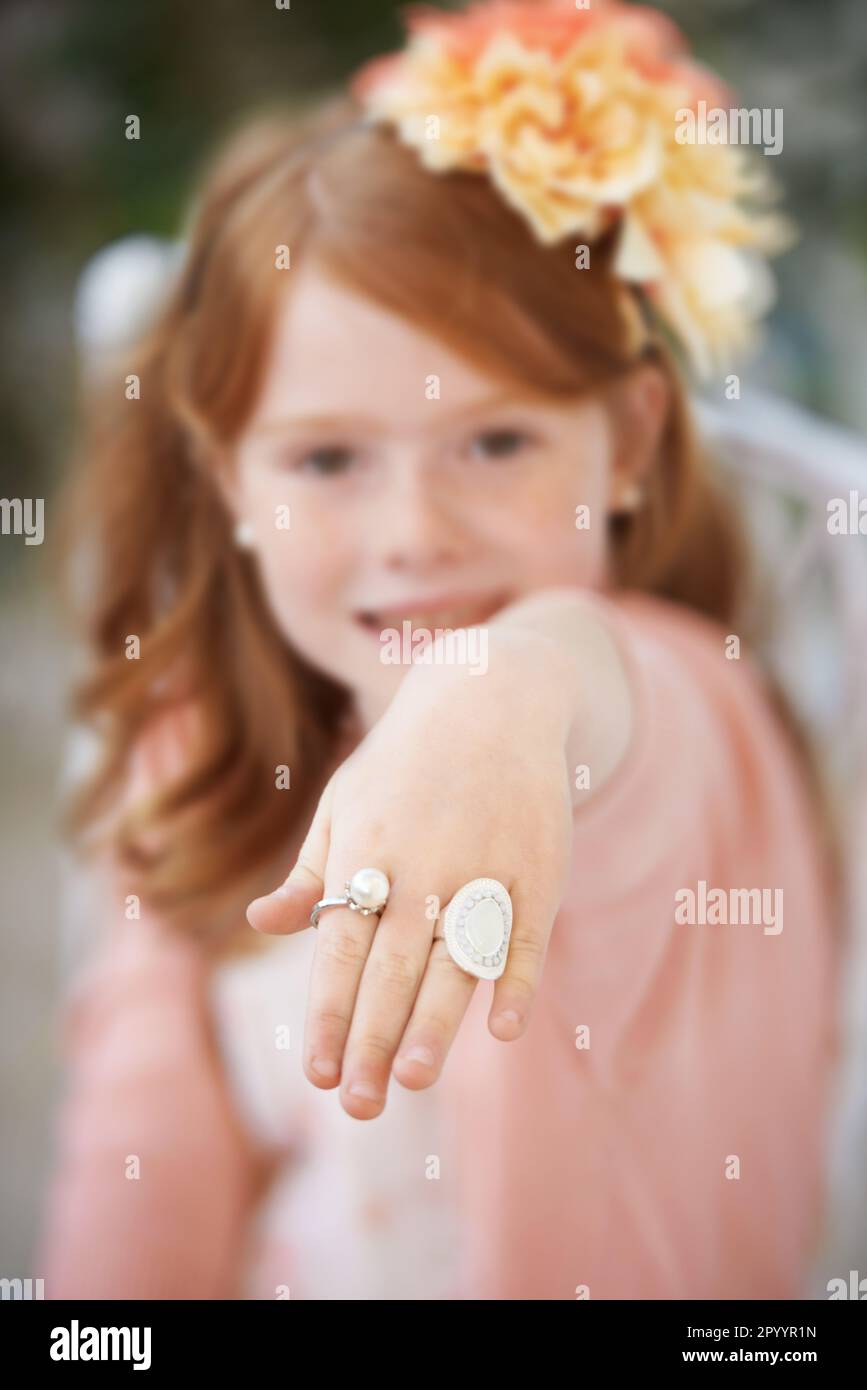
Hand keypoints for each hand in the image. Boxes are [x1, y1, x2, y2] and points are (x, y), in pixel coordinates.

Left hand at [246, 625, 580, 1119]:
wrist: (491, 697)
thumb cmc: (404, 762)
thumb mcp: (344, 805)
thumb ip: (310, 873)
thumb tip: (260, 924)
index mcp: (367, 854)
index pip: (340, 950)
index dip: (330, 1013)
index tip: (319, 1073)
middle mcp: (422, 867)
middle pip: (392, 969)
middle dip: (373, 1040)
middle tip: (360, 1105)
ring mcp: (484, 868)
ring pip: (457, 960)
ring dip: (435, 1023)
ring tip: (411, 1080)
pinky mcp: (537, 869)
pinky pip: (526, 935)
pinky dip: (516, 980)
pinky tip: (502, 1028)